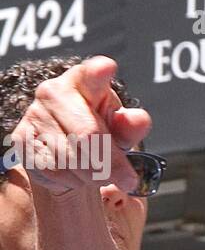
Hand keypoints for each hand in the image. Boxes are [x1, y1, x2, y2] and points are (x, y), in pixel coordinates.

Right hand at [8, 55, 150, 194]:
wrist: (70, 151)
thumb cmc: (100, 132)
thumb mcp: (121, 129)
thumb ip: (131, 126)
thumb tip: (138, 119)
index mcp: (85, 81)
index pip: (92, 75)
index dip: (99, 72)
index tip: (107, 68)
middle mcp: (54, 92)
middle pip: (88, 134)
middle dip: (111, 163)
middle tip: (127, 179)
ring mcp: (35, 114)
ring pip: (71, 159)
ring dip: (92, 175)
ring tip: (97, 172)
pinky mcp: (22, 138)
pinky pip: (54, 170)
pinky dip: (72, 180)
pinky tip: (76, 174)